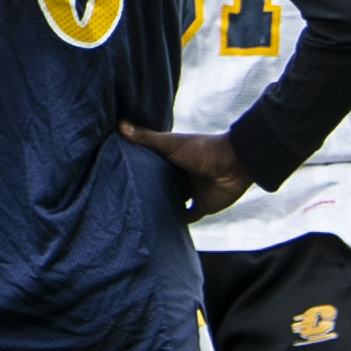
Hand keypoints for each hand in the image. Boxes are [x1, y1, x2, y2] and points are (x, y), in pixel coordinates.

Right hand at [120, 123, 249, 218]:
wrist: (233, 165)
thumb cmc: (201, 149)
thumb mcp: (170, 143)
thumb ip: (146, 138)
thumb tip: (119, 125)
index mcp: (172, 158)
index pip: (151, 164)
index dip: (137, 167)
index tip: (118, 173)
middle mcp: (181, 174)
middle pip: (160, 183)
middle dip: (148, 189)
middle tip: (124, 197)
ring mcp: (191, 190)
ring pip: (172, 200)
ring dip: (162, 205)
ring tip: (139, 213)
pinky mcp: (202, 205)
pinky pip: (188, 215)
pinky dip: (179, 220)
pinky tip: (163, 226)